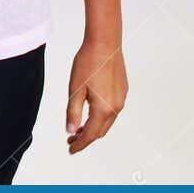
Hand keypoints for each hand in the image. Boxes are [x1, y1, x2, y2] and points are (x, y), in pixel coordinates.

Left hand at [66, 38, 126, 153]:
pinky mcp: (122, 90)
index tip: (70, 149)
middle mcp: (116, 107)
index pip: (90, 134)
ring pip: (107, 121)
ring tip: (78, 127)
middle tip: (71, 139)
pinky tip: (90, 111)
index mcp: (104, 109)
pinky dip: (100, 116)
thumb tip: (70, 130)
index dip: (79, 144)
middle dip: (85, 137)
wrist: (105, 43)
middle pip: (100, 130)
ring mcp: (121, 98)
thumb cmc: (88, 63)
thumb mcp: (75, 89)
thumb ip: (73, 112)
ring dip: (93, 126)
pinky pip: (112, 110)